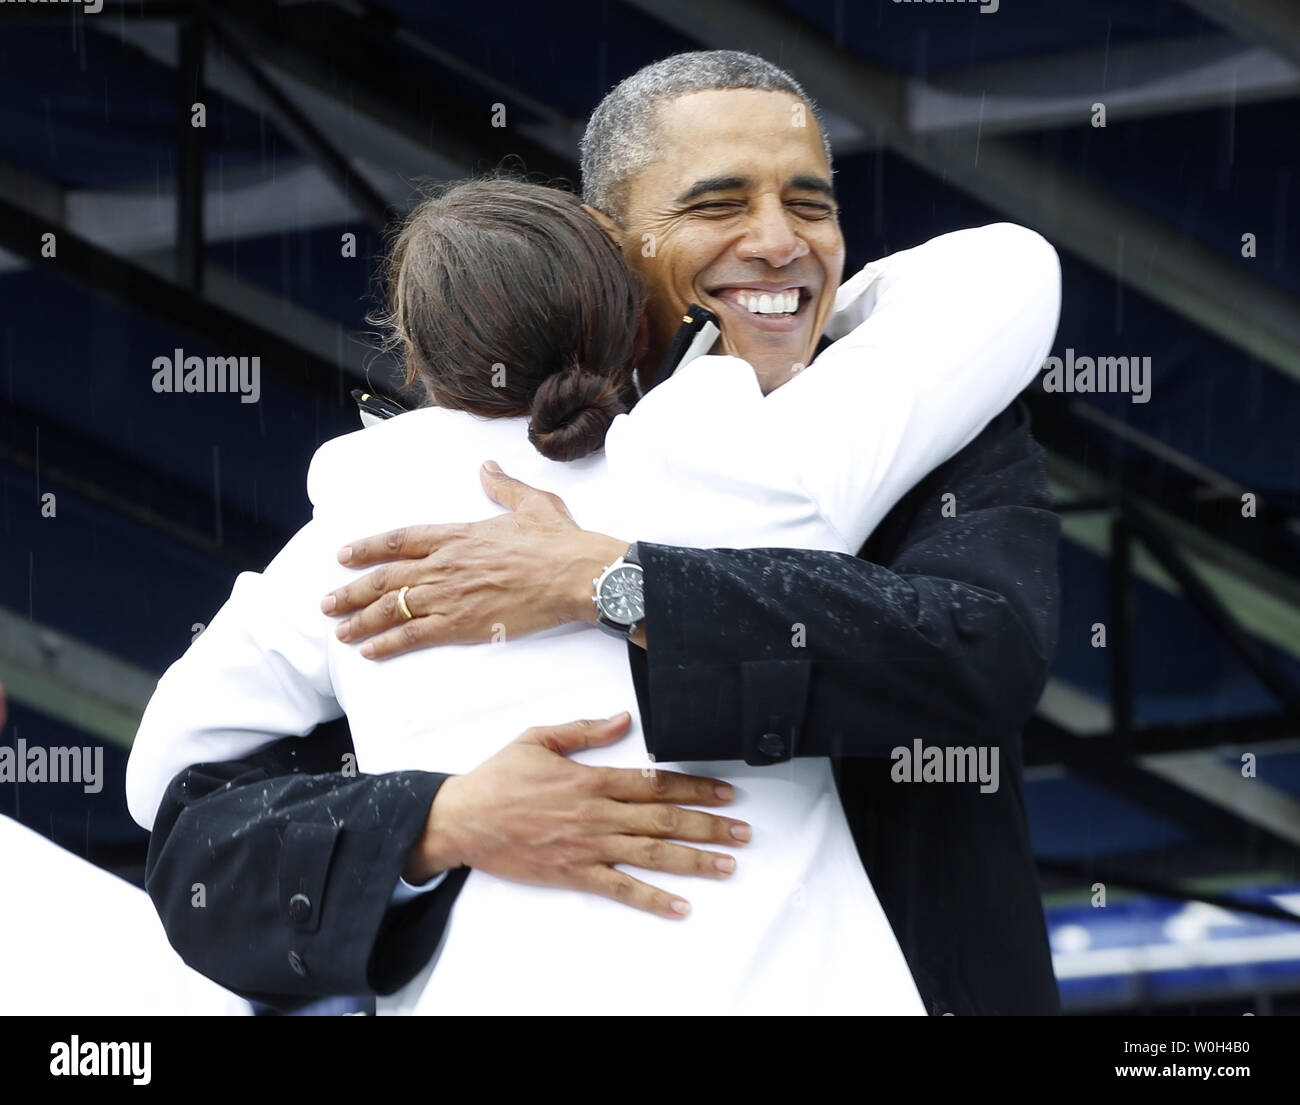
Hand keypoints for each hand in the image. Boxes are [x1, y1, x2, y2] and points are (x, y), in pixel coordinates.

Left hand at [322, 461, 630, 658]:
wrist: (574, 574)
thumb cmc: (558, 541)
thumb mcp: (531, 503)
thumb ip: (502, 486)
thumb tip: (487, 467)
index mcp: (457, 535)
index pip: (399, 541)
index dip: (367, 548)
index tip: (343, 555)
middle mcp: (445, 564)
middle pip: (385, 578)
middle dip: (351, 592)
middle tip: (326, 603)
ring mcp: (450, 595)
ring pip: (392, 609)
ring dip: (361, 620)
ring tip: (338, 630)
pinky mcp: (463, 624)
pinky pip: (415, 635)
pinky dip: (388, 643)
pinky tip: (369, 651)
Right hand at [406, 712, 750, 918]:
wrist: (462, 819)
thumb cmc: (498, 778)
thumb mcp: (539, 738)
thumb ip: (584, 730)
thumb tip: (624, 719)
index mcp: (592, 779)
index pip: (655, 783)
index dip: (694, 788)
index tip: (726, 793)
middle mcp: (597, 813)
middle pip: (663, 820)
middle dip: (709, 826)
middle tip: (743, 832)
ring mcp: (588, 846)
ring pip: (651, 854)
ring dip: (693, 860)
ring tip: (727, 865)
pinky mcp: (574, 872)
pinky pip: (620, 888)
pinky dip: (651, 898)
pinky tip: (680, 906)